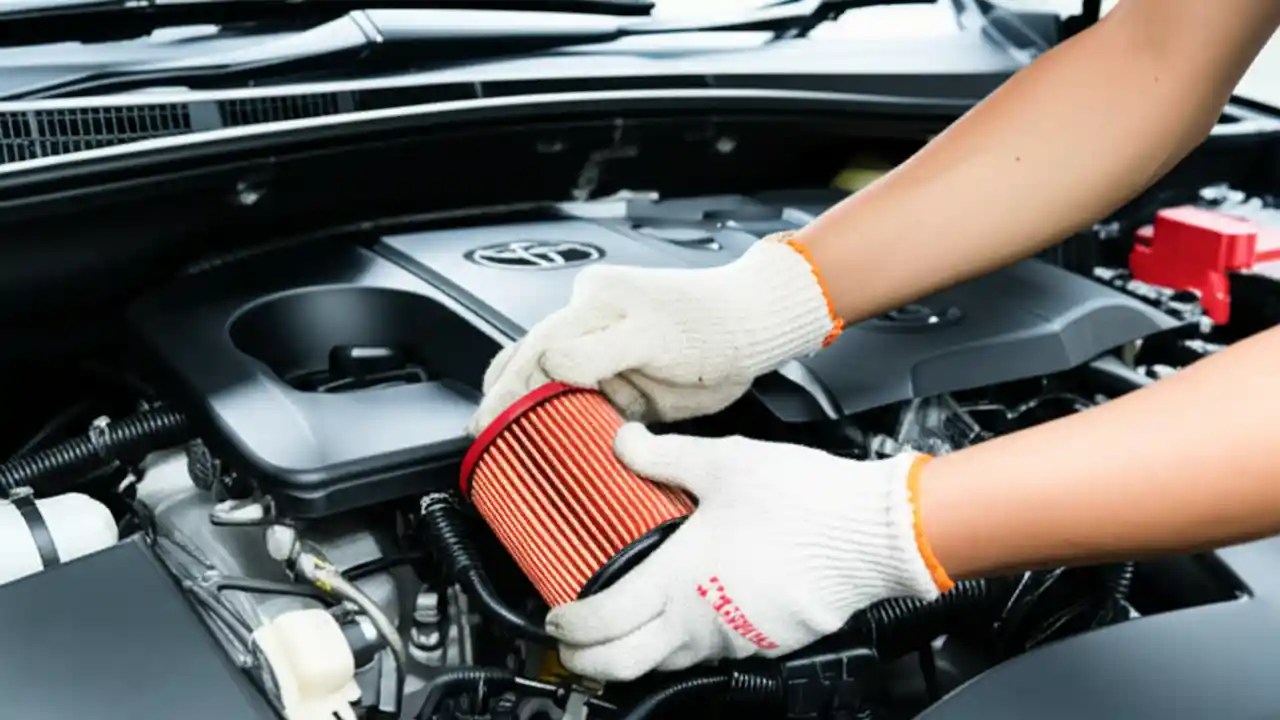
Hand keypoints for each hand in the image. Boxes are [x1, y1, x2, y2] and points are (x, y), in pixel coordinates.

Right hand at [468, 235, 841, 434]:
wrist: (753, 329)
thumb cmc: (714, 325)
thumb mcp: (652, 336)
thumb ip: (598, 351)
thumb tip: (548, 364)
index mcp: (593, 304)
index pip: (535, 350)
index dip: (507, 388)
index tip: (486, 421)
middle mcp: (591, 324)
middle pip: (531, 362)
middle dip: (504, 398)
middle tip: (481, 434)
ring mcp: (606, 352)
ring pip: (551, 381)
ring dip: (528, 406)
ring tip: (499, 436)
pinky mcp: (623, 376)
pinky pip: (582, 398)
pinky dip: (562, 416)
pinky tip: (547, 434)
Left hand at [545, 425, 951, 680]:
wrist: (873, 531)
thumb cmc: (805, 501)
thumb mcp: (723, 463)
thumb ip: (664, 456)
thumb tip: (625, 443)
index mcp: (679, 580)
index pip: (603, 621)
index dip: (570, 626)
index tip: (556, 618)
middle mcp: (701, 621)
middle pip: (625, 664)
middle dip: (590, 660)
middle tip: (573, 645)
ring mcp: (736, 639)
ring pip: (670, 662)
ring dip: (639, 652)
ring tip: (627, 627)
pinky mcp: (767, 643)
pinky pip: (713, 653)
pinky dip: (687, 644)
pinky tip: (690, 615)